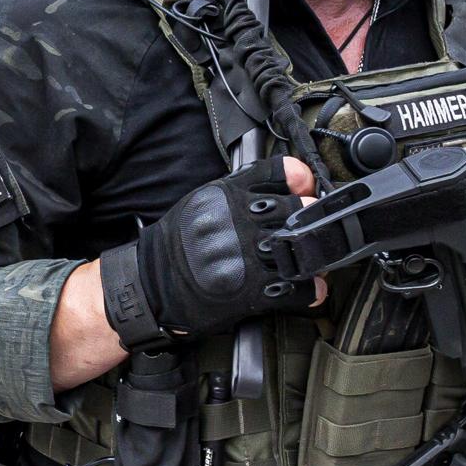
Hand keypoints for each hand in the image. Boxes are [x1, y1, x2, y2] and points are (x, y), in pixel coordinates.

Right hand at [107, 157, 324, 348]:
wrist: (150, 286)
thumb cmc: (177, 245)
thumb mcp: (202, 204)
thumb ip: (240, 191)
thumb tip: (285, 186)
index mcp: (226, 196)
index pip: (278, 173)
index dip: (300, 179)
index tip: (307, 188)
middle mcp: (238, 222)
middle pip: (299, 211)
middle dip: (314, 220)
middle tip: (314, 228)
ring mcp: (245, 257)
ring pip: (302, 250)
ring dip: (315, 257)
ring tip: (312, 261)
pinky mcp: (249, 291)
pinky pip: (295, 289)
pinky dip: (308, 291)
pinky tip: (308, 289)